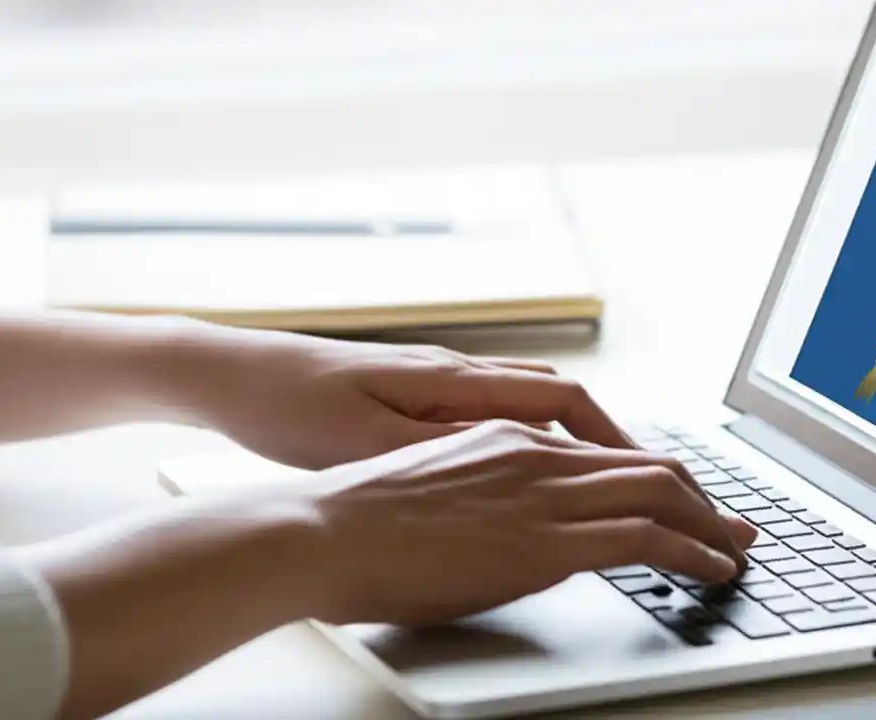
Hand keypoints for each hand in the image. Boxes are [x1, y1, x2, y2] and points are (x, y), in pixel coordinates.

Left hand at [177, 325, 634, 468]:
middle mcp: (453, 370)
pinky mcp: (410, 390)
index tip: (641, 469)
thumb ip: (442, 452)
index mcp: (452, 380)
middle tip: (631, 478)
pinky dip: (524, 433)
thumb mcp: (368, 444)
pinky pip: (490, 407)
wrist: (234, 375)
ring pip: (523, 399)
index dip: (611, 434)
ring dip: (565, 433)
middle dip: (602, 434)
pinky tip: (514, 464)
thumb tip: (515, 462)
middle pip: (555, 394)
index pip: (562, 397)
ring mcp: (433, 377)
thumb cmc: (291, 409)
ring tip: (588, 476)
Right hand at [297, 420, 756, 624]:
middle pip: (652, 464)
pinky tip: (712, 569)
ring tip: (737, 550)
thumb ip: (486, 493)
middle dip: (704, 497)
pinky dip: (693, 551)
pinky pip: (644, 537)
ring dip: (711, 525)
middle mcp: (540, 455)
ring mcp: (546, 494)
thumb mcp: (435, 488)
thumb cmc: (359, 520)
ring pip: (661, 492)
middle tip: (735, 525)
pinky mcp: (546, 540)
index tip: (686, 499)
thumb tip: (510, 519)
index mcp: (512, 439)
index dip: (660, 476)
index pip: (610, 452)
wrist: (322, 530)